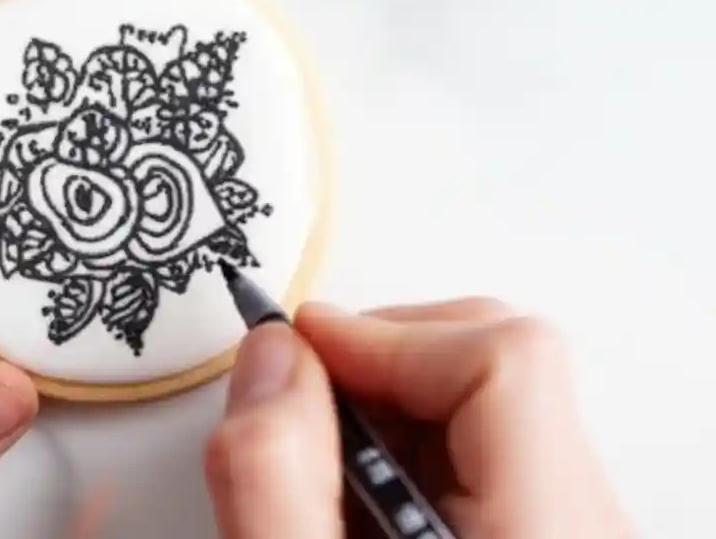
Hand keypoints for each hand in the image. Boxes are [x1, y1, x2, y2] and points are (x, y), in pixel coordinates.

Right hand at [204, 299, 633, 537]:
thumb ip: (274, 478)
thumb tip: (270, 358)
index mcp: (544, 531)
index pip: (503, 357)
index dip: (383, 334)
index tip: (298, 350)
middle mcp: (582, 524)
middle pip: (500, 358)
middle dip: (380, 360)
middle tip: (301, 409)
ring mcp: (572, 526)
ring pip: (491, 396)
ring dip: (387, 404)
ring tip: (323, 474)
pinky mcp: (549, 532)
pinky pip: (491, 442)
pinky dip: (409, 444)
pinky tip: (359, 498)